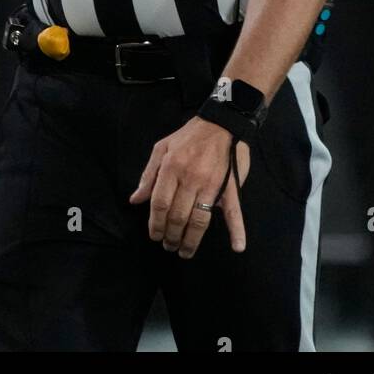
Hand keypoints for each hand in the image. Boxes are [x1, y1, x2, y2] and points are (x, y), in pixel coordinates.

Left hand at [130, 116, 250, 258]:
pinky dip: (237, 230)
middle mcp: (190, 178)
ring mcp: (211, 185)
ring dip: (191, 240)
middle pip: (177, 216)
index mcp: (171, 167)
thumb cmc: (190, 136)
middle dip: (171, 235)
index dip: (154, 223)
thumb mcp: (162, 148)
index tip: (154, 235)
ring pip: (199, 220)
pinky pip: (234, 211)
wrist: (222, 122)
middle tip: (168, 245)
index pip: (159, 203)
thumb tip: (135, 199)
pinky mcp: (230, 188)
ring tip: (184, 251)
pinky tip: (237, 246)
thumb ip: (148, 175)